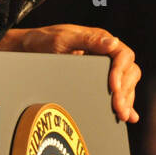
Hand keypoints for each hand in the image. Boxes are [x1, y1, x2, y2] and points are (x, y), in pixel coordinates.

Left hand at [0, 24, 140, 123]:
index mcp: (100, 39)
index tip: (114, 87)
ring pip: (126, 83)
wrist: (26, 49)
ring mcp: (103, 66)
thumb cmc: (42, 41)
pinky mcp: (98, 78)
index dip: (121, 72)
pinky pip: (118, 90)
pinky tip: (129, 116)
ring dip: (126, 100)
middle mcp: (105, 52)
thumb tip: (112, 43)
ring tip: (122, 115)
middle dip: (125, 91)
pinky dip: (125, 103)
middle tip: (118, 108)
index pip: (123, 55)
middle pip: (129, 71)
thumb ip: (87, 40)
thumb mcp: (62, 39)